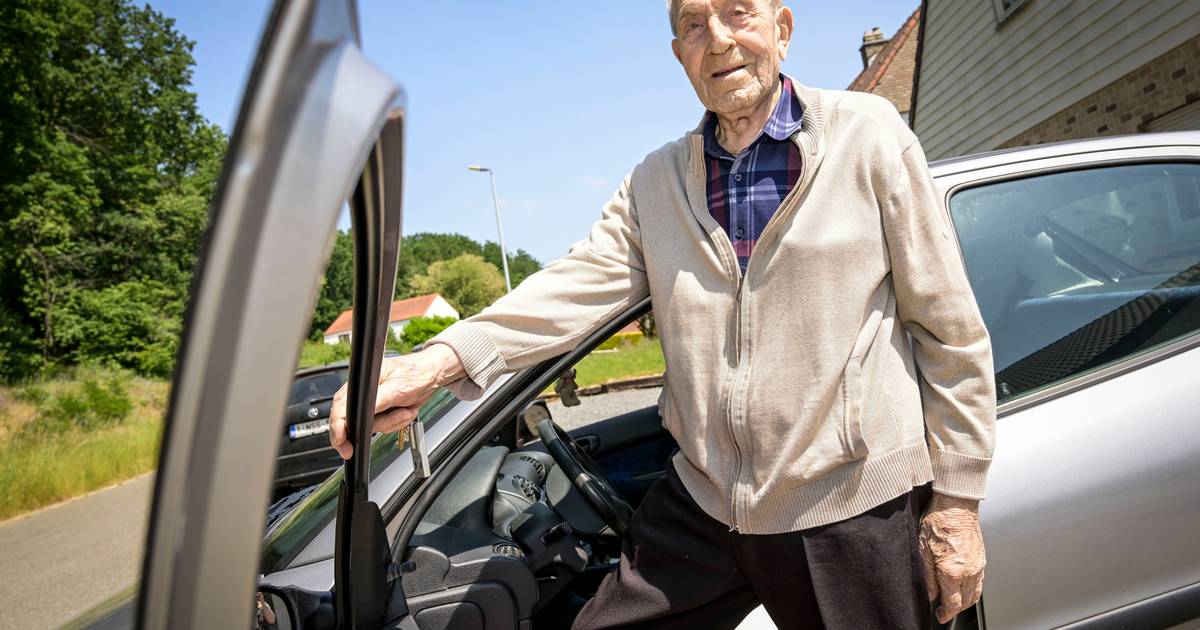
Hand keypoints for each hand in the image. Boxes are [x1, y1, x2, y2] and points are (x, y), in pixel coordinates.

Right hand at [328, 344, 464, 459]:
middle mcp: (364, 392)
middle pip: (353, 420)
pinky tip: (405, 412)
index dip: (338, 426)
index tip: (342, 440)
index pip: (341, 406)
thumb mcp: (398, 387)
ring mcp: (372, 402)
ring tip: (405, 410)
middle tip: (388, 425)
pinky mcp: (382, 410)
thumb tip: (363, 414)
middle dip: (373, 426)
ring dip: (391, 423)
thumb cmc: (416, 372)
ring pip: (370, 426)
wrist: (432, 374)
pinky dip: (395, 423)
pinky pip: (382, 426)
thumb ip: (379, 401)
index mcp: (363, 381)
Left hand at [919, 493, 985, 623]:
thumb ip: (927, 577)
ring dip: (965, 601)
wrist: (956, 505)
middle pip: (966, 602)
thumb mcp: (923, 550)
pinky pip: (980, 582)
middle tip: (944, 609)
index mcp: (952, 571)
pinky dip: (972, 589)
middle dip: (956, 609)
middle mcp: (969, 571)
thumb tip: (930, 594)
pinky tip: (963, 585)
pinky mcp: (982, 559)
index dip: (946, 613)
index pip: (952, 603)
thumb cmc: (938, 522)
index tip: (940, 615)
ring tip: (953, 600)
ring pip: (975, 593)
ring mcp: (978, 565)